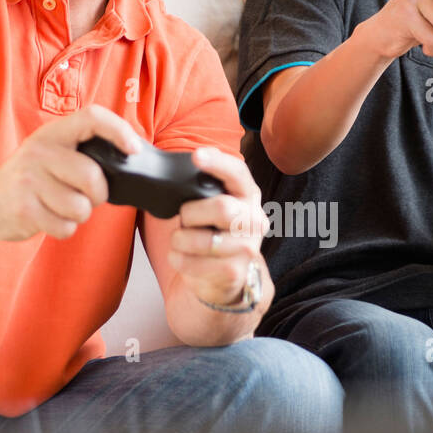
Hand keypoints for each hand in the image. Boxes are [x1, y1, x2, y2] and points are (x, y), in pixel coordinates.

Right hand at [0, 105, 138, 241]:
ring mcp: (29, 182)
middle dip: (98, 195)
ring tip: (59, 206)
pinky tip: (47, 217)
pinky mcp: (24, 210)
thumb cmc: (28, 177)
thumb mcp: (49, 151)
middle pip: (92, 176)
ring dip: (79, 214)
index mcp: (51, 134)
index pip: (92, 117)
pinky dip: (63, 228)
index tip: (134, 150)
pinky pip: (66, 227)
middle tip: (86, 196)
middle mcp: (39, 152)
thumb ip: (81, 150)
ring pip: (81, 207)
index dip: (119, 131)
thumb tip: (130, 156)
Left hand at [166, 145, 268, 307]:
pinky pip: (193, 263)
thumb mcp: (211, 205)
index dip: (218, 163)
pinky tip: (181, 257)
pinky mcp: (234, 272)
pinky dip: (178, 259)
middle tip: (185, 219)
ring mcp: (247, 248)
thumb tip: (184, 163)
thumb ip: (204, 186)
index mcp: (248, 195)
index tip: (197, 155)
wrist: (225, 277)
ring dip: (181, 239)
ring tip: (182, 241)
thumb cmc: (212, 232)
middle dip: (191, 214)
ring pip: (203, 240)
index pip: (238, 173)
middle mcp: (254, 220)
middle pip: (222, 208)